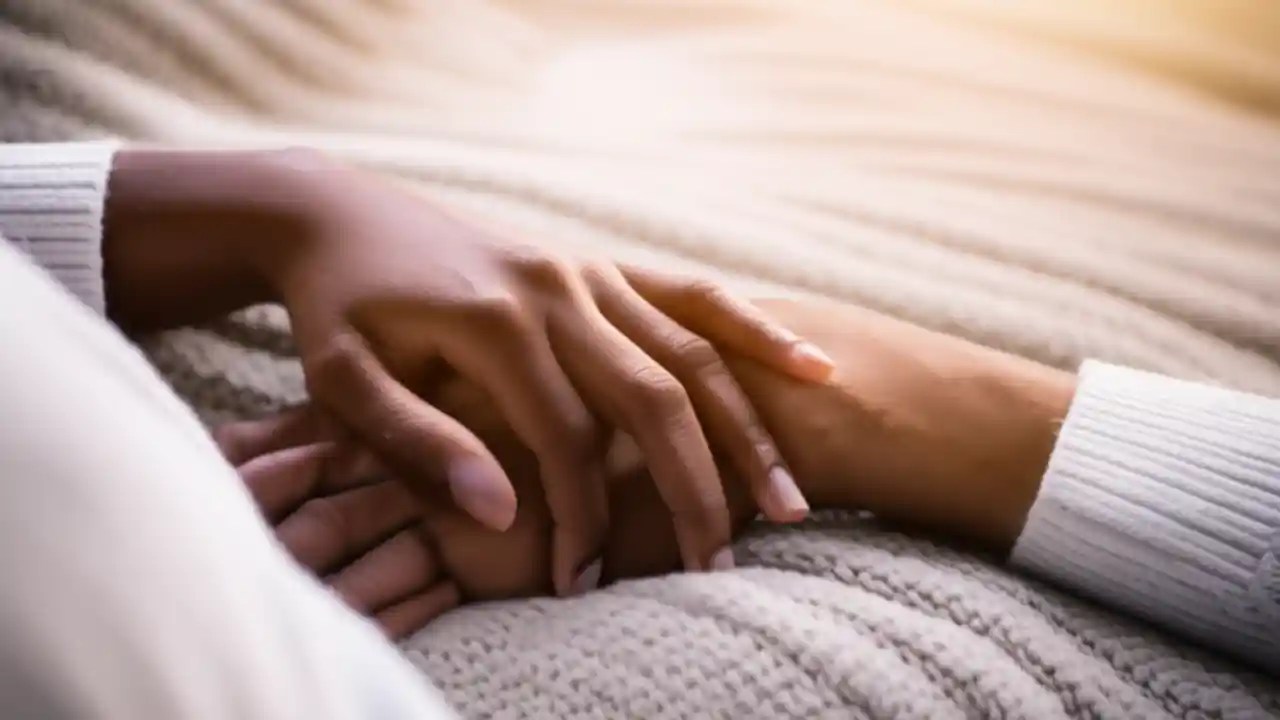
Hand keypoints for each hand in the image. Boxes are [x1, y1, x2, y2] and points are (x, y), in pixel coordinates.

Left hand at [106, 148, 832, 596]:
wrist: (343, 214)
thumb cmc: (336, 307)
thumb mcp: (346, 379)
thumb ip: (419, 442)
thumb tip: (499, 511)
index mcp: (498, 324)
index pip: (567, 441)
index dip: (581, 518)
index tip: (582, 582)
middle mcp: (560, 290)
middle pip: (651, 400)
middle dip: (690, 490)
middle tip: (716, 566)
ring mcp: (589, 270)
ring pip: (692, 353)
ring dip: (745, 429)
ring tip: (788, 503)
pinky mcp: (602, 264)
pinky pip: (695, 296)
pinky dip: (755, 332)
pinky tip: (811, 364)